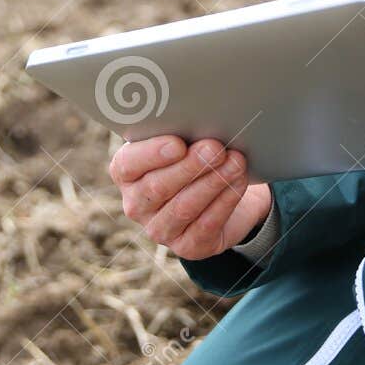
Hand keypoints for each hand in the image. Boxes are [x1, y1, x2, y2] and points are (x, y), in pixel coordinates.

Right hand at [108, 134, 272, 260]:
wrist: (222, 192)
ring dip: (213, 181)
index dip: (152, 154)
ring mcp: (159, 229)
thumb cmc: (195, 157)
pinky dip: (225, 200)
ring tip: (235, 161)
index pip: (128, 164)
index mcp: (126, 172)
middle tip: (214, 147)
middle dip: (190, 166)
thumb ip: (180, 132)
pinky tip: (238, 181)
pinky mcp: (187, 247)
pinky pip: (206, 224)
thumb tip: (199, 118)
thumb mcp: (183, 140)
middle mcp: (137, 204)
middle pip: (159, 186)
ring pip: (184, 206)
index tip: (177, 143)